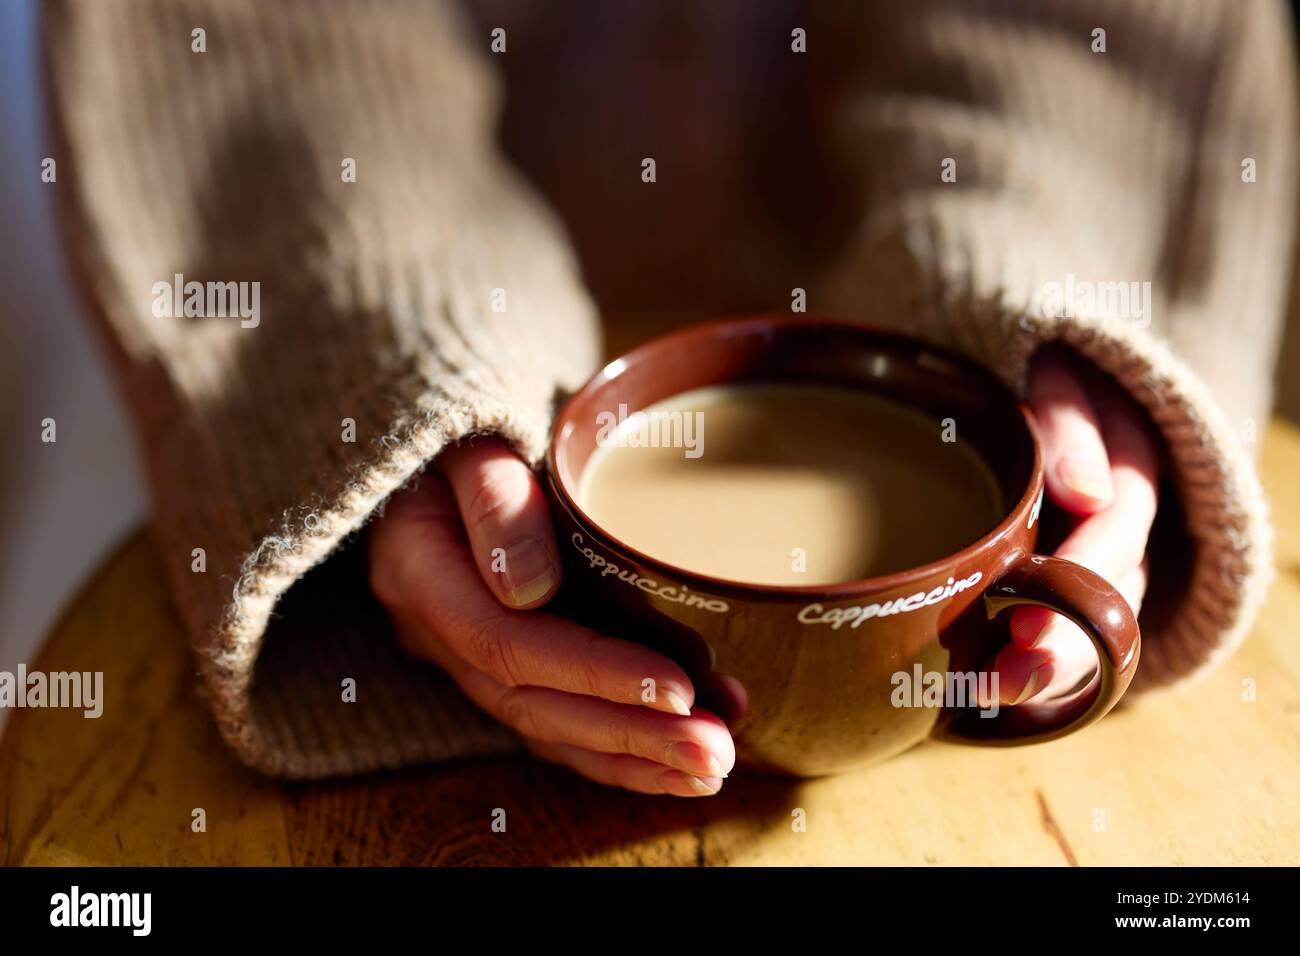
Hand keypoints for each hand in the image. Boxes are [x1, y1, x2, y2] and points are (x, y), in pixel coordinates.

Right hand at [368, 437, 734, 795]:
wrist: (435, 445)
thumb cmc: (464, 429)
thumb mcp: (471, 441)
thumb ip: (496, 501)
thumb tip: (532, 589)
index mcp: (422, 574)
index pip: (511, 645)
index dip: (596, 674)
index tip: (678, 689)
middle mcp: (437, 631)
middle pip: (534, 704)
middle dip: (629, 735)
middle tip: (714, 752)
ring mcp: (463, 655)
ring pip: (546, 727)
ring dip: (632, 756)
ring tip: (711, 767)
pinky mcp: (498, 663)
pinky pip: (552, 722)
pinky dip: (615, 748)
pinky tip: (673, 762)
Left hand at [992, 346, 1159, 704]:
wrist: (1035, 386)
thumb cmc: (1036, 370)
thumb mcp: (1054, 367)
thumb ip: (1068, 417)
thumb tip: (1088, 492)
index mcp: (1129, 464)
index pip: (1116, 534)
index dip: (1078, 585)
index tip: (1026, 625)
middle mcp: (1125, 520)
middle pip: (1112, 598)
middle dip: (1064, 648)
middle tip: (1008, 678)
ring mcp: (1103, 553)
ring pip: (1099, 625)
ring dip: (1053, 668)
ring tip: (995, 692)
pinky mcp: (1070, 576)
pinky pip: (1073, 628)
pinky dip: (1042, 664)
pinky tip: (996, 688)